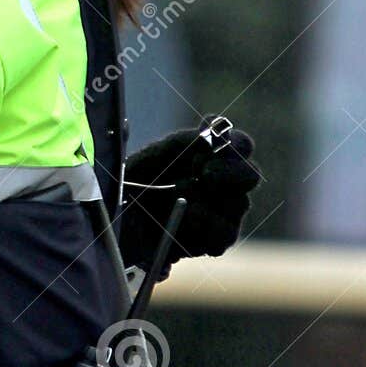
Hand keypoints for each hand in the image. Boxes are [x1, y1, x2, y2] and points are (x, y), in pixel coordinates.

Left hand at [119, 121, 260, 274]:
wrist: (114, 226)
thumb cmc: (128, 188)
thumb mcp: (147, 160)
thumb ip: (179, 143)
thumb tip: (212, 126)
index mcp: (210, 157)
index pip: (241, 145)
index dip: (233, 142)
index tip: (208, 141)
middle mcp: (222, 185)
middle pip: (251, 175)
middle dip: (232, 172)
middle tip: (205, 173)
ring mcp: (221, 215)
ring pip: (240, 205)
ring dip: (210, 200)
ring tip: (177, 196)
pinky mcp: (212, 241)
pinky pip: (225, 235)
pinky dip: (206, 226)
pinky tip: (184, 217)